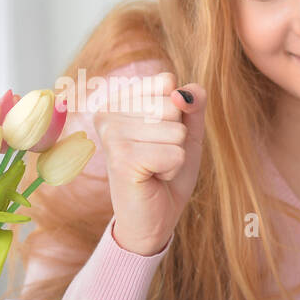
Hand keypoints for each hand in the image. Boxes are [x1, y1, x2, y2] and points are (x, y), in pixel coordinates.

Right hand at [97, 73, 205, 255]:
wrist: (154, 217)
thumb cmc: (167, 172)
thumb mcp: (187, 132)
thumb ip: (192, 105)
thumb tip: (187, 92)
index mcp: (118, 100)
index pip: (167, 82)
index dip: (178, 114)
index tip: (159, 137)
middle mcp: (107, 112)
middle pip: (172, 105)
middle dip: (178, 136)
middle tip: (158, 156)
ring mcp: (111, 134)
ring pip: (176, 130)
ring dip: (175, 155)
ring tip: (155, 168)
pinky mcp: (122, 158)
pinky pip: (175, 154)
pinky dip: (172, 170)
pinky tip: (152, 178)